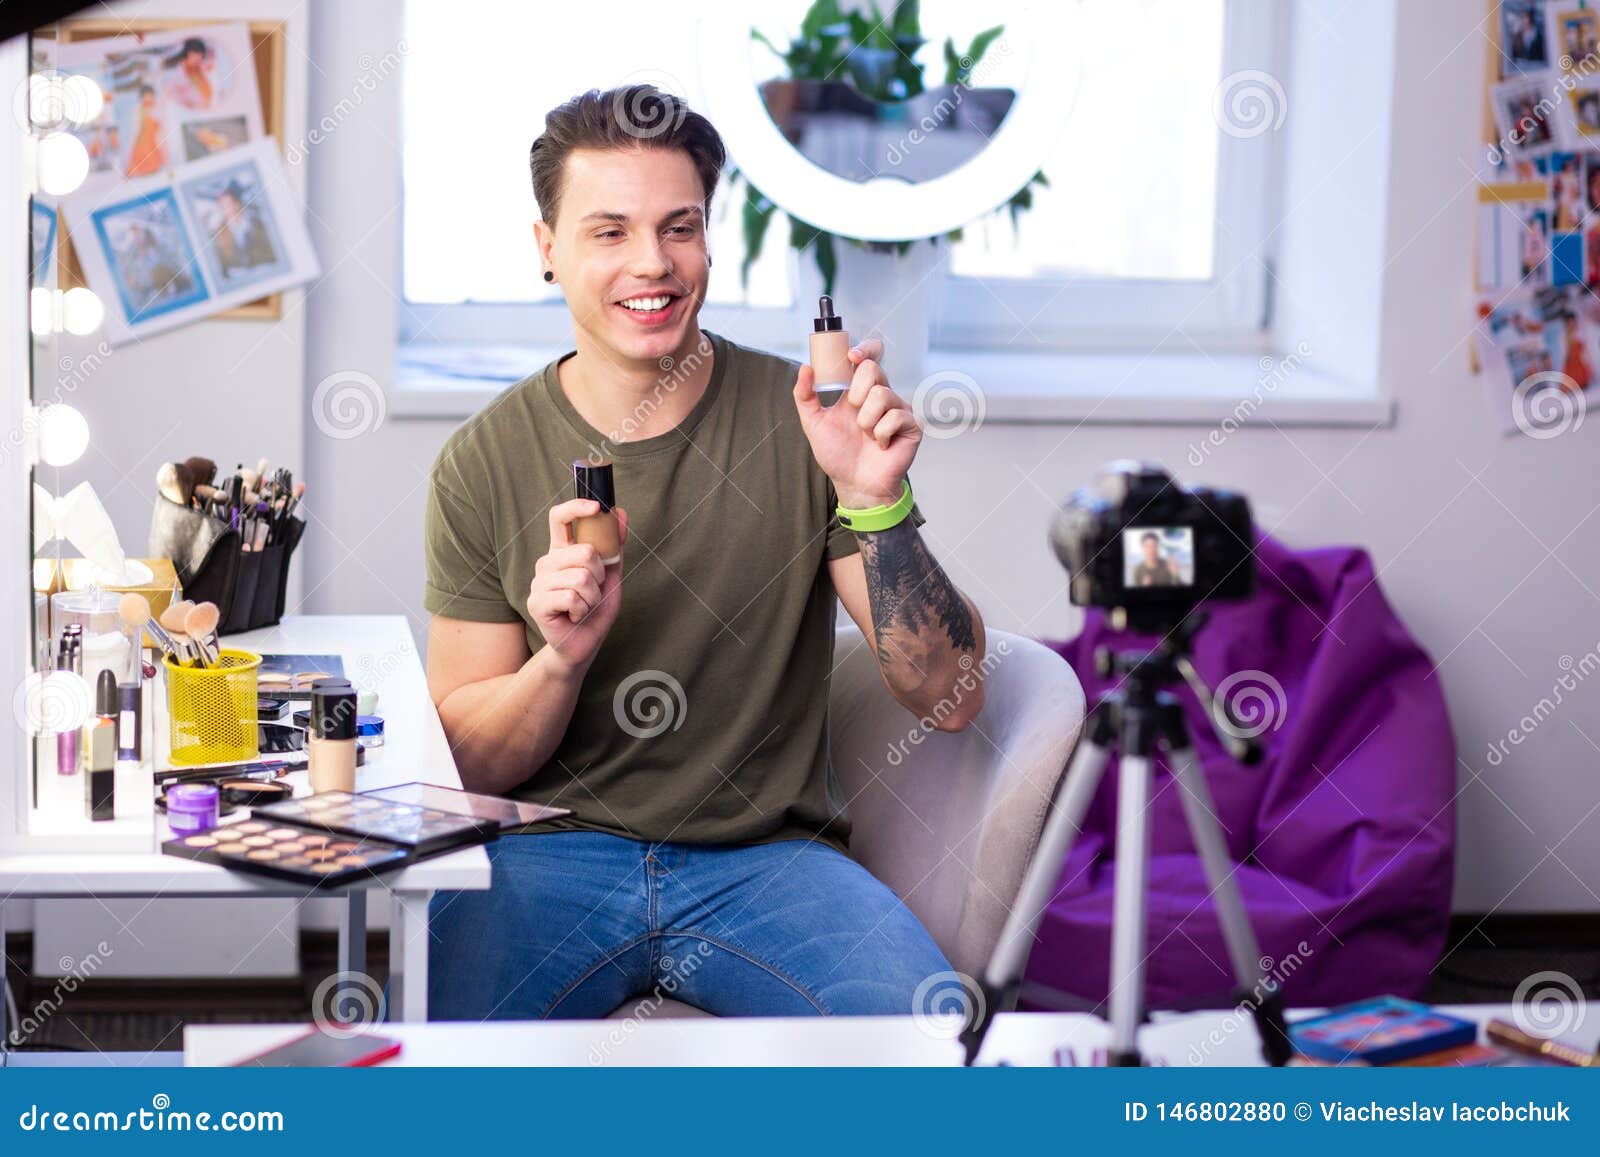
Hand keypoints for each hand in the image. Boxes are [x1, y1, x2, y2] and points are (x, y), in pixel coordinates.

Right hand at [528, 499, 628, 671]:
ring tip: (584, 606)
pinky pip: (572, 598)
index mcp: (561, 551)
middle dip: (600, 576)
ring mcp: (538, 582)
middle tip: (592, 592)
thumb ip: (614, 546)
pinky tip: (574, 616)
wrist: (583, 643)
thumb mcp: (610, 575)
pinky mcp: (536, 602)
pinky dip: (582, 610)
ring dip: (593, 597)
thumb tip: (621, 513)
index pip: (559, 518)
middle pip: (585, 552)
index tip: (597, 507)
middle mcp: (546, 562)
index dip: (576, 507)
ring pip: (581, 577)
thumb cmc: (595, 608)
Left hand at [793, 337, 921, 508]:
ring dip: (866, 420)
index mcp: (859, 390)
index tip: (851, 356)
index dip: (864, 349)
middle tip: (853, 412)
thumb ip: (805, 396)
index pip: (868, 357)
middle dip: (856, 391)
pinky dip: (881, 434)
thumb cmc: (837, 455)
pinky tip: (881, 445)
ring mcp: (898, 409)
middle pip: (873, 368)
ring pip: (882, 394)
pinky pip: (894, 417)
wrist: (855, 484)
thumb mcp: (814, 424)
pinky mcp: (911, 425)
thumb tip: (805, 367)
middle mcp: (881, 395)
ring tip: (866, 435)